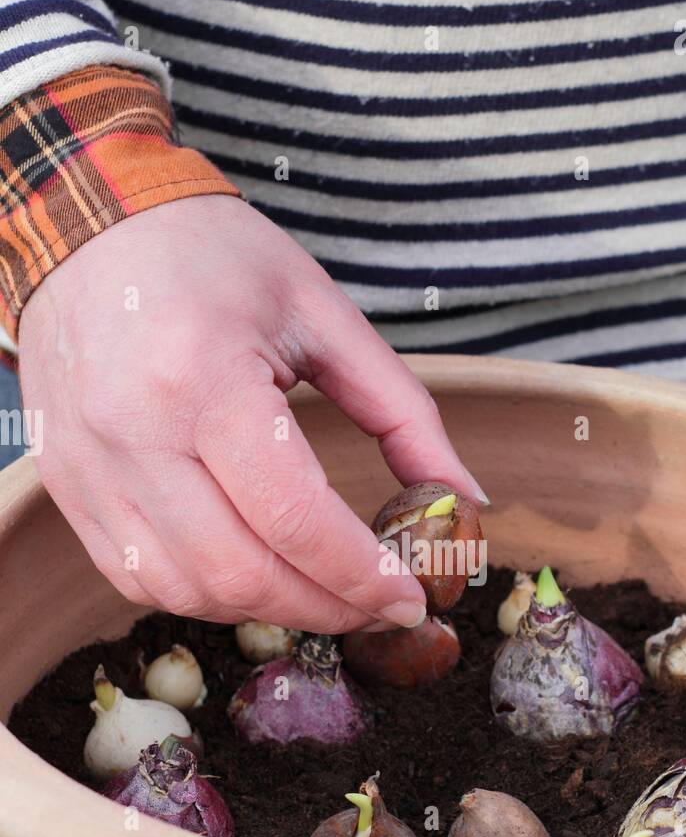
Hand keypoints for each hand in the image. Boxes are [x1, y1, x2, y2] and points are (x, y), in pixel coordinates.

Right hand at [18, 195, 484, 632]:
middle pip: (242, 573)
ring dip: (269, 609)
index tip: (413, 600)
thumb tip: (466, 498)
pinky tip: (253, 573)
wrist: (89, 227)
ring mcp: (89, 469)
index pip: (295, 519)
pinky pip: (139, 579)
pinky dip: (207, 595)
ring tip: (322, 588)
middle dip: (327, 606)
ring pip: (189, 591)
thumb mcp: (324, 314)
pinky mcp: (68, 490)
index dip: (363, 576)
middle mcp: (135, 434)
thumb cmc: (213, 258)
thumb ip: (404, 413)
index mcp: (204, 377)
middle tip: (377, 605)